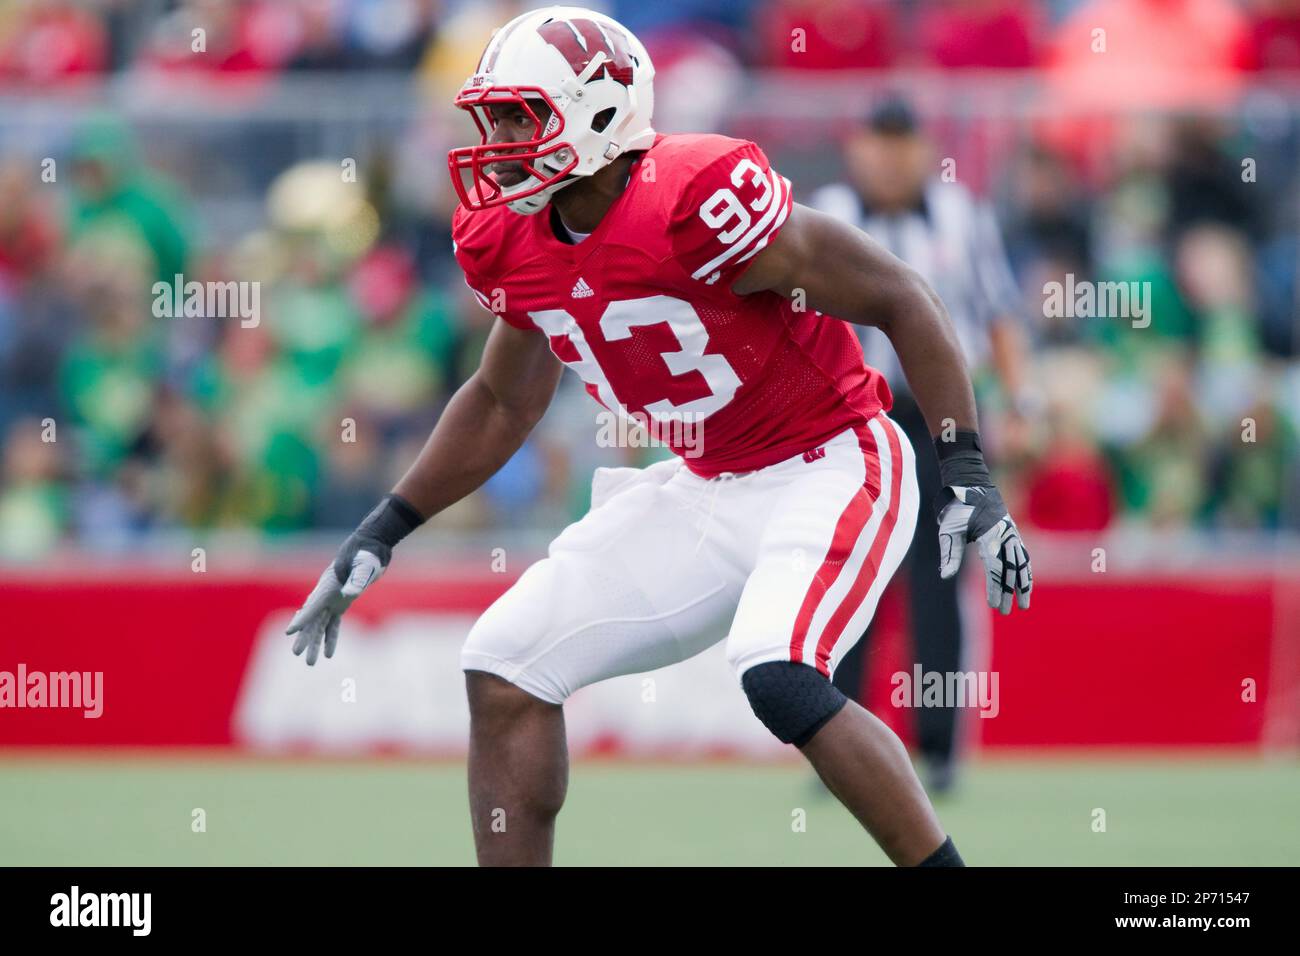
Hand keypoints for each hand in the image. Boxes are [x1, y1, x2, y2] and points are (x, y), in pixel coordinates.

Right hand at [285, 494, 423, 664]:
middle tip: (296, 654)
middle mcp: (326, 595)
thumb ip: (357, 580)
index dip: (301, 620)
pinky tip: (329, 654)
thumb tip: (349, 594)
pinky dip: (331, 638)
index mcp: (328, 586)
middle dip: (304, 637)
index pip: (312, 606)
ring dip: (315, 644)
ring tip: (311, 663)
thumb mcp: (364, 567)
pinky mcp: (342, 603)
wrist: (370, 548)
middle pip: (311, 620)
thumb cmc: (366, 555)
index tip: (289, 632)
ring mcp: (332, 599)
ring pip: (319, 626)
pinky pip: (334, 624)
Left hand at [936, 484, 1031, 614]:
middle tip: (1005, 610)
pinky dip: (1026, 570)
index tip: (995, 605)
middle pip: (1011, 569)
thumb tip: (945, 576)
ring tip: (1024, 604)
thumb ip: (949, 553)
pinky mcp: (1012, 532)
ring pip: (1022, 563)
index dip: (996, 588)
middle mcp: (1005, 535)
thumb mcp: (949, 530)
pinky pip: (1023, 555)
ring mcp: (1012, 533)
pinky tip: (1024, 583)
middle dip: (1009, 592)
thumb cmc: (957, 508)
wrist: (971, 484)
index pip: (995, 568)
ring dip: (1024, 584)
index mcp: (990, 535)